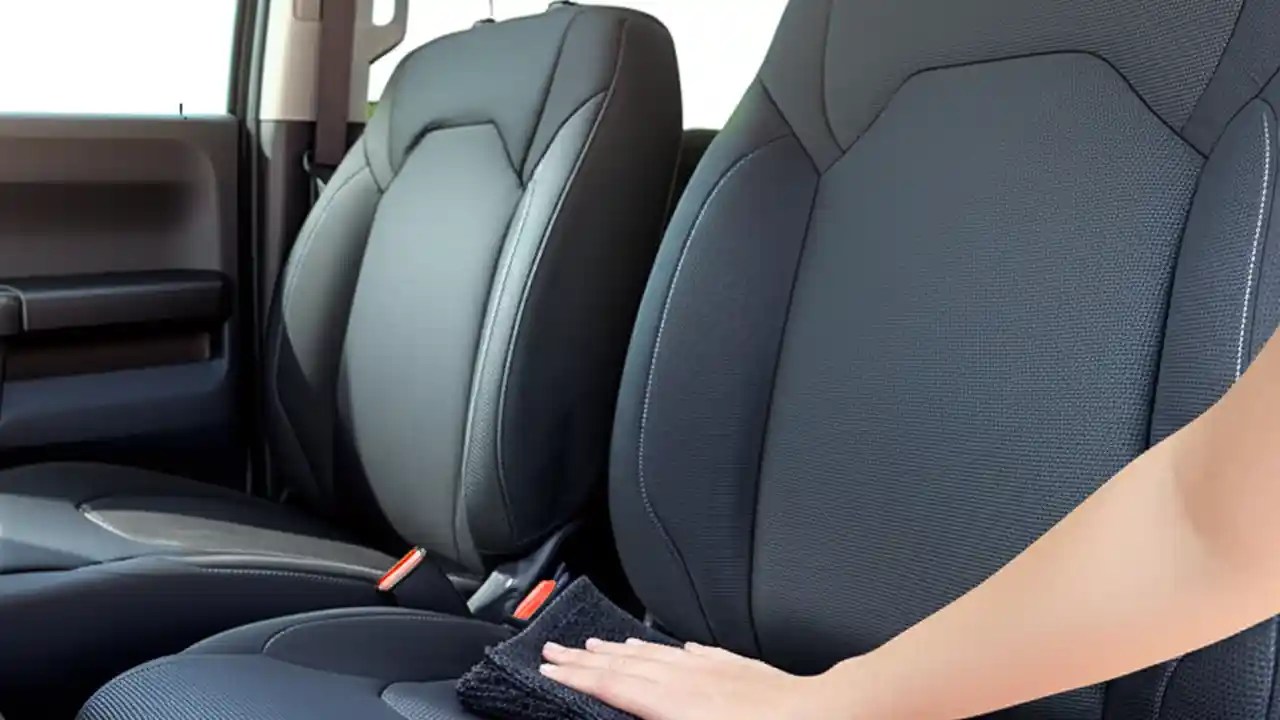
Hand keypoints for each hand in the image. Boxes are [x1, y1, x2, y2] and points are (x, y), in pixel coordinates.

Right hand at [540, 638, 845, 719]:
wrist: (825, 718)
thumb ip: (656, 717)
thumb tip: (632, 708)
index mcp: (674, 705)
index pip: (612, 686)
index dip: (576, 675)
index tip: (549, 665)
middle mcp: (688, 681)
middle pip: (626, 665)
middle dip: (586, 658)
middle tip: (556, 649)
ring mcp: (716, 672)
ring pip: (658, 655)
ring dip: (623, 650)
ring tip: (599, 645)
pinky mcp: (743, 670)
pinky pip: (696, 655)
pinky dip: (673, 651)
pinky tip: (672, 649)